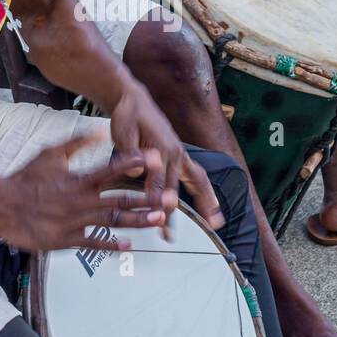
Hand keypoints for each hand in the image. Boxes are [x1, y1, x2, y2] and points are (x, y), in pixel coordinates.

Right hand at [0, 132, 173, 251]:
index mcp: (77, 180)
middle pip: (120, 199)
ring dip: (138, 220)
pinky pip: (93, 243)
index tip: (153, 159)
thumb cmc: (25, 178)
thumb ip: (78, 143)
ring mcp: (74, 223)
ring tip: (158, 219)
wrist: (0, 205)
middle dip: (147, 199)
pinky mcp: (66, 240)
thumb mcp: (50, 153)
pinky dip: (111, 245)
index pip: (111, 170)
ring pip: (112, 222)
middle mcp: (79, 201)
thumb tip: (100, 130)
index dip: (133, 164)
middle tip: (169, 199)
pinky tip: (129, 245)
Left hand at [108, 83, 224, 235]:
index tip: (156, 222)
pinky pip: (198, 175)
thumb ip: (129, 154)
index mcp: (161, 149)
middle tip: (169, 236)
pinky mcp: (180, 155)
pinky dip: (206, 191)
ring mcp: (180, 154)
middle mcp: (175, 153)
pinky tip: (211, 205)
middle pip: (175, 189)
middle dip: (172, 214)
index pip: (157, 184)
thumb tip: (135, 172)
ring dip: (206, 203)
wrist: (133, 100)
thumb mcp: (122, 133)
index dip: (156, 204)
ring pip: (197, 182)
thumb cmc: (127, 115)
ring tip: (214, 222)